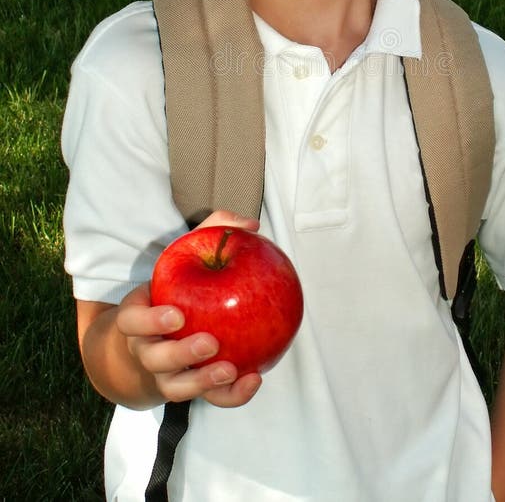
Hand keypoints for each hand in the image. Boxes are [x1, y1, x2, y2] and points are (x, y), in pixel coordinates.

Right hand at [116, 209, 262, 407]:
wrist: (160, 332)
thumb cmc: (179, 287)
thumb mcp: (186, 256)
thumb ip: (214, 231)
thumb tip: (250, 225)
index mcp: (138, 317)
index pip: (131, 321)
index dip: (150, 321)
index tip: (177, 314)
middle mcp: (147, 348)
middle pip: (154, 359)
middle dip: (181, 355)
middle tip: (211, 343)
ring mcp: (165, 374)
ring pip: (176, 387)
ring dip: (203, 383)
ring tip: (231, 370)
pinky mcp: (190, 387)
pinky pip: (209, 398)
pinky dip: (231, 395)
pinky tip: (255, 378)